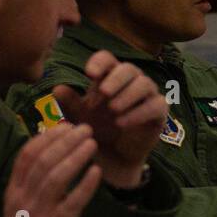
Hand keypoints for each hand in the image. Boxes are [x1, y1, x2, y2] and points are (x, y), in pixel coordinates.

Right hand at [1, 123, 102, 216]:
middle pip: (43, 162)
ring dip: (75, 157)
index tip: (64, 125)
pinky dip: (85, 185)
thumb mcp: (19, 209)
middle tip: (84, 128)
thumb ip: (30, 186)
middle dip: (64, 141)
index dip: (46, 137)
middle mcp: (22, 199)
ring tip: (91, 144)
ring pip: (55, 177)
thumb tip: (52, 157)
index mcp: (13, 192)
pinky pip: (72, 202)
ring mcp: (37, 213)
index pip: (26, 156)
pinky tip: (96, 172)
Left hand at [52, 50, 167, 187]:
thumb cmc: (97, 131)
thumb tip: (57, 88)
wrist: (113, 158)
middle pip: (129, 68)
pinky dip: (139, 113)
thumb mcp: (78, 118)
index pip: (107, 59)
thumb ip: (69, 104)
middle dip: (116, 79)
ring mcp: (147, 96)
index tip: (89, 74)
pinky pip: (156, 105)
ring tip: (112, 109)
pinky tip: (122, 123)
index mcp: (109, 77)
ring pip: (145, 83)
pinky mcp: (159, 112)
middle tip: (103, 92)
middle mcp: (131, 82)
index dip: (100, 62)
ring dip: (128, 94)